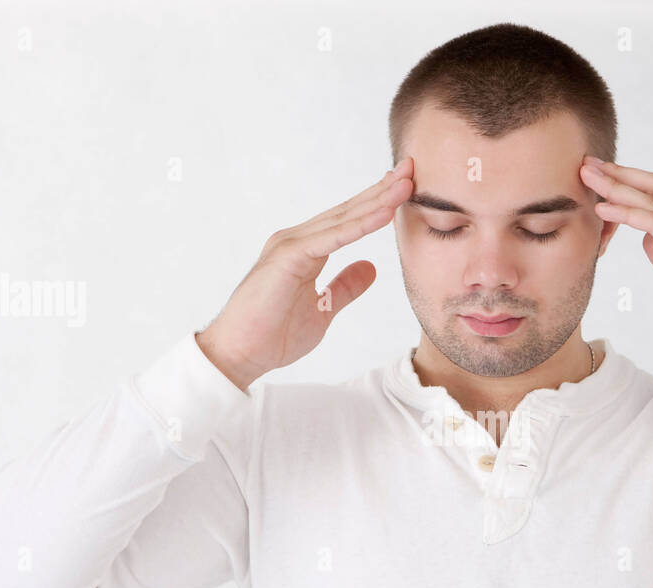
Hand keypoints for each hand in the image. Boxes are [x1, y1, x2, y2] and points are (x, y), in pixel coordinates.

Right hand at [198, 158, 415, 389]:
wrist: (240, 355)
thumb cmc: (273, 334)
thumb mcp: (323, 309)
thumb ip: (345, 286)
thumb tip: (371, 267)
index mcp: (305, 250)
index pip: (348, 221)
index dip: (376, 203)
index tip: (405, 187)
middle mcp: (297, 240)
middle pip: (347, 211)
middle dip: (381, 190)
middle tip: (412, 168)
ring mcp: (290, 246)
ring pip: (342, 219)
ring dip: (376, 200)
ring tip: (406, 183)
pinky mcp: (287, 258)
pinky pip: (331, 239)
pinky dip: (360, 225)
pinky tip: (384, 213)